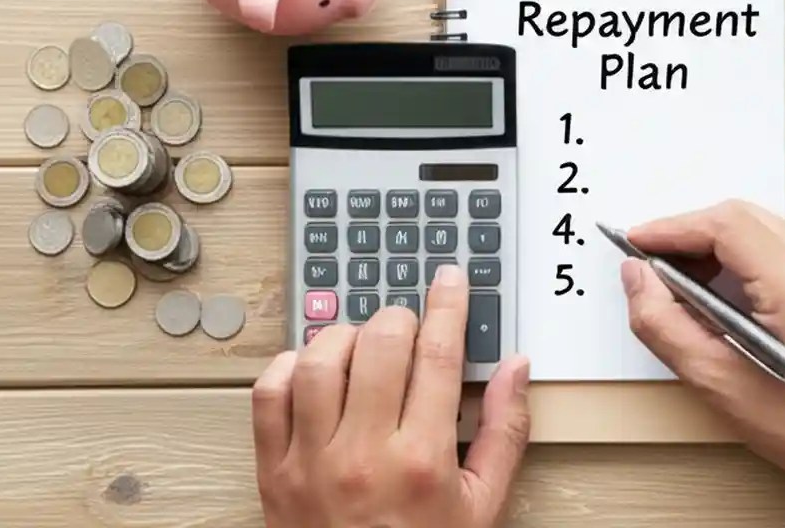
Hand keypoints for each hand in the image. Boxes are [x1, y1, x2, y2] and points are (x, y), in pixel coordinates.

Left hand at [253, 265, 531, 527]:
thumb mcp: (483, 506)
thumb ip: (505, 432)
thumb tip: (515, 368)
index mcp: (423, 462)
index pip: (438, 355)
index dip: (447, 306)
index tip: (450, 280)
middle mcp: (363, 455)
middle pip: (379, 344)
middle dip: (400, 318)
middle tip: (410, 325)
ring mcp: (311, 461)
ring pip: (320, 360)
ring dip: (346, 337)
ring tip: (364, 347)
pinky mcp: (273, 471)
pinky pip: (268, 394)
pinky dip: (289, 367)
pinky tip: (314, 371)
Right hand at [621, 200, 784, 527]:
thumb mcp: (720, 385)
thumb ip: (665, 325)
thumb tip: (638, 280)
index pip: (726, 225)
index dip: (672, 228)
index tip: (638, 243)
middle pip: (742, 217)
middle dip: (689, 234)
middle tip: (654, 267)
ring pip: (761, 229)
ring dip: (715, 247)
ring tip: (685, 288)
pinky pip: (781, 247)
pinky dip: (743, 259)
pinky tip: (724, 296)